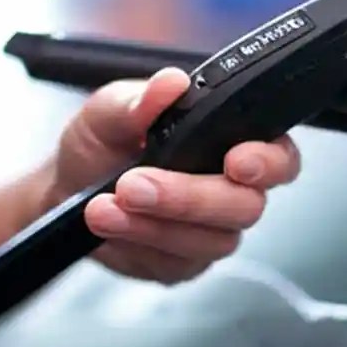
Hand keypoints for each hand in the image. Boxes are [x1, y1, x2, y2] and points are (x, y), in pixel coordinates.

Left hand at [51, 67, 300, 283]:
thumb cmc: (101, 146)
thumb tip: (170, 83)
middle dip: (189, 196)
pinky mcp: (184, 263)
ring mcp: (211, 231)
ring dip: (155, 222)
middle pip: (245, 206)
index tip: (236, 161)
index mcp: (230, 141)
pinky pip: (178, 262)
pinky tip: (111, 224)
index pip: (279, 156)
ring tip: (105, 206)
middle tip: (134, 184)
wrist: (67, 191)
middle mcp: (231, 189)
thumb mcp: (108, 112)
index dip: (268, 163)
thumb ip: (140, 100)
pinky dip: (140, 241)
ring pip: (211, 239)